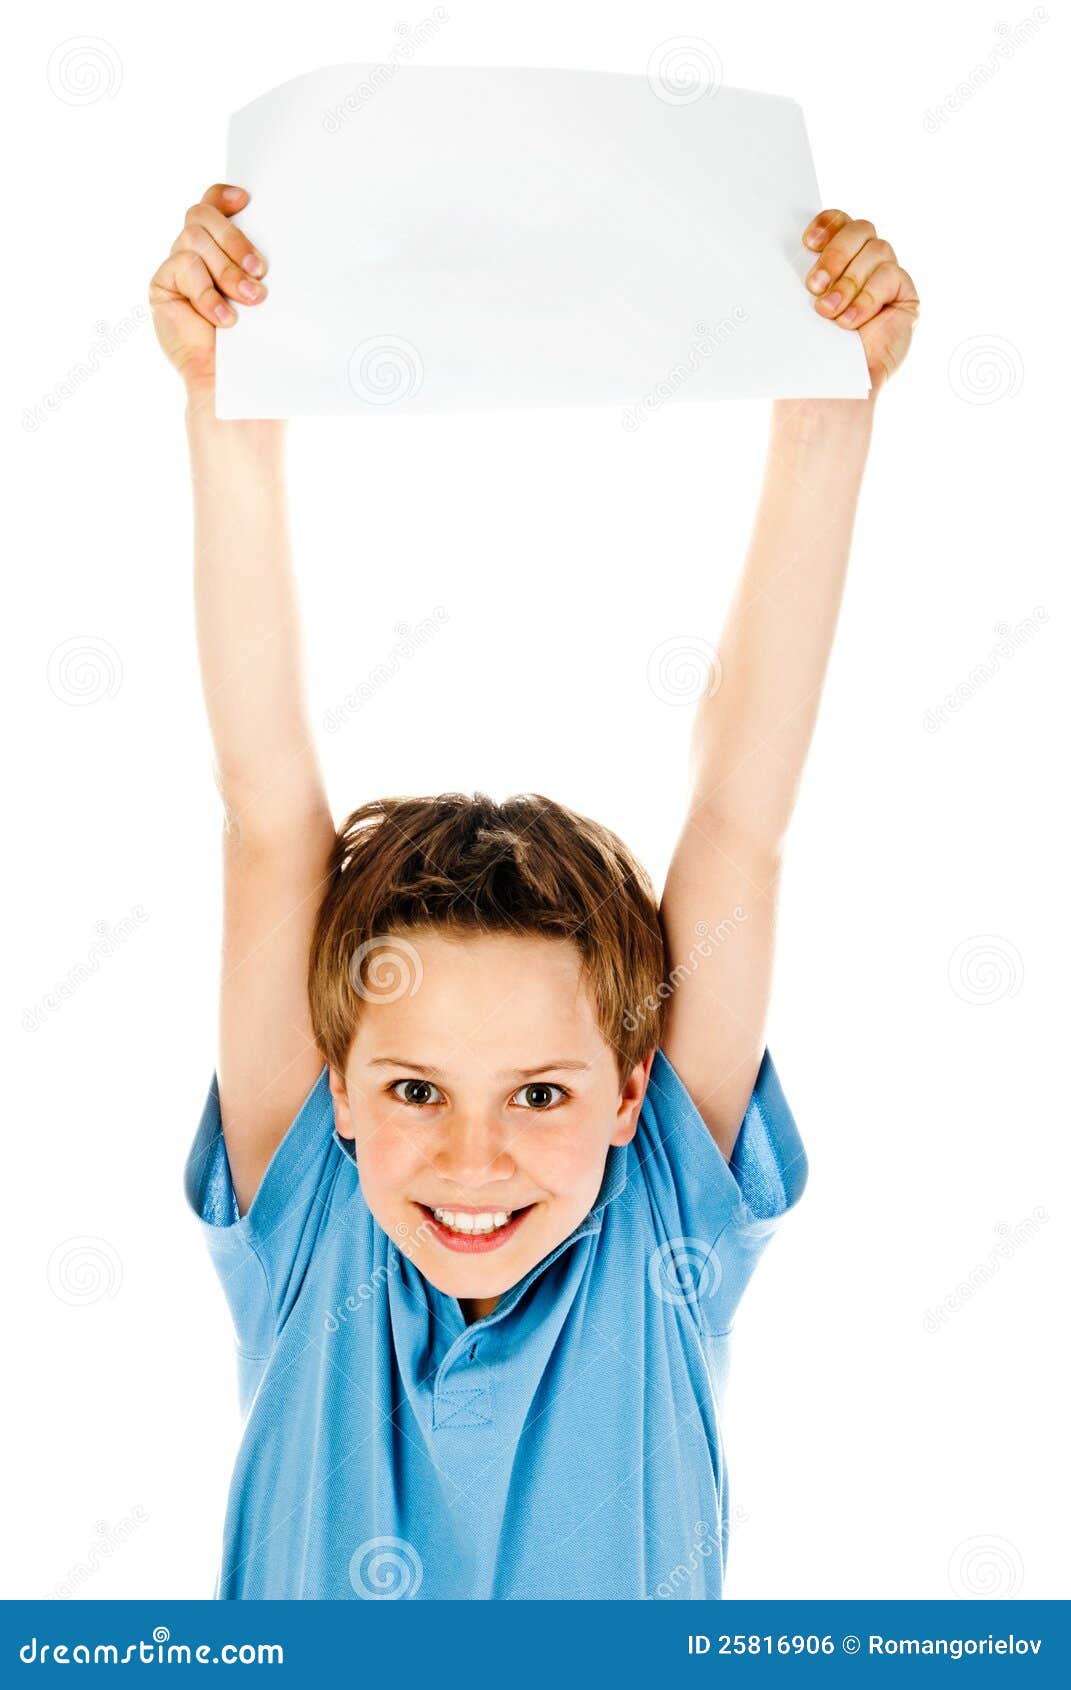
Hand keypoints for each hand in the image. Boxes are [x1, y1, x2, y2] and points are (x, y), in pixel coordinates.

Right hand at [148, 184, 267, 394]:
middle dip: (235, 240)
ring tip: (251, 300)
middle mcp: (192, 252)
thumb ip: (255, 262)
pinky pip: (184, 270)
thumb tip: (276, 236)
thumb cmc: (252, 341)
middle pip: (202, 216)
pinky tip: (225, 320)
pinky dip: (208, 294)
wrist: (230, 383)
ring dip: (227, 270)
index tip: (246, 201)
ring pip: (194, 240)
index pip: (211, 204)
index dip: (223, 196)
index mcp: (217, 246)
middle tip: (260, 270)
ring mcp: (175, 268)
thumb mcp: (260, 294)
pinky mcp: (162, 287)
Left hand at [801, 211, 918, 395]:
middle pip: (860, 229)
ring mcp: (888, 277)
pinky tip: (850, 323)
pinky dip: (867, 298)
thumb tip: (783, 248)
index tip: (807, 244)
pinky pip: (890, 277)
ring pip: (877, 250)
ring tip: (829, 312)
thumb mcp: (800, 307)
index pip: (839, 221)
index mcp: (838, 257)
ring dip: (849, 282)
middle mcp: (865, 262)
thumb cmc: (812, 350)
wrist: (831, 389)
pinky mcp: (905, 296)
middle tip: (814, 286)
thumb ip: (805, 275)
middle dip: (836, 255)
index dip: (827, 224)